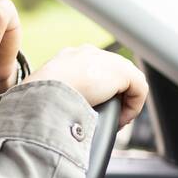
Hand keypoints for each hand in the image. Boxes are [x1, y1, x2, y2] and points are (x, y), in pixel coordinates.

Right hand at [30, 45, 147, 129]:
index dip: (96, 93)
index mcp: (68, 57)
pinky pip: (138, 91)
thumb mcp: (46, 96)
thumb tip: (58, 116)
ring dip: (124, 105)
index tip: (90, 110)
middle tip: (107, 120)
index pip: (90, 72)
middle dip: (113, 99)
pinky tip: (121, 121)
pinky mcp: (123, 72)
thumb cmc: (39, 98)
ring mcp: (107, 60)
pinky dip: (132, 109)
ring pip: (127, 83)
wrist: (47, 91)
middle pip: (111, 77)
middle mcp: (89, 54)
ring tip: (116, 123)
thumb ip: (57, 98)